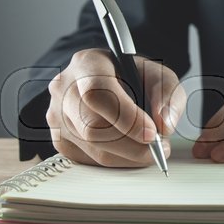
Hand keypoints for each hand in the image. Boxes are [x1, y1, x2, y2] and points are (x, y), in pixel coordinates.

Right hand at [46, 48, 185, 166]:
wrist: (109, 80)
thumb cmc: (133, 76)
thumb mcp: (158, 74)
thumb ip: (167, 95)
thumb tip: (164, 125)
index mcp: (87, 63)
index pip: (97, 93)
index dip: (126, 118)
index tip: (152, 133)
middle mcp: (64, 88)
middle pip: (92, 127)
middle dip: (132, 144)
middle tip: (159, 147)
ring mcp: (57, 115)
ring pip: (93, 148)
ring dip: (128, 155)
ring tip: (150, 148)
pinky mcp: (59, 138)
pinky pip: (90, 159)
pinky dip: (117, 159)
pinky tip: (131, 148)